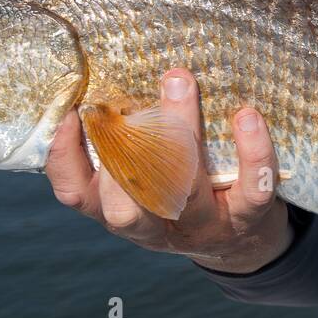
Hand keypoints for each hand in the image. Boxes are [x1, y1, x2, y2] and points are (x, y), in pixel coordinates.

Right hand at [45, 68, 292, 272]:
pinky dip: (252, 154)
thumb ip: (122, 142)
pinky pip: (251, 192)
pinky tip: (247, 117)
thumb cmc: (181, 189)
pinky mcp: (247, 221)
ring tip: (179, 83)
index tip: (69, 110)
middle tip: (124, 101)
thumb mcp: (144, 176)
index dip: (65, 157)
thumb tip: (98, 76)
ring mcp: (202, 228)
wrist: (243, 241)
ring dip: (181, 134)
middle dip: (123, 154)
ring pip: (187, 192)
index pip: (77, 193)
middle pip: (127, 207)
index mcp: (118, 212)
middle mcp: (155, 228)